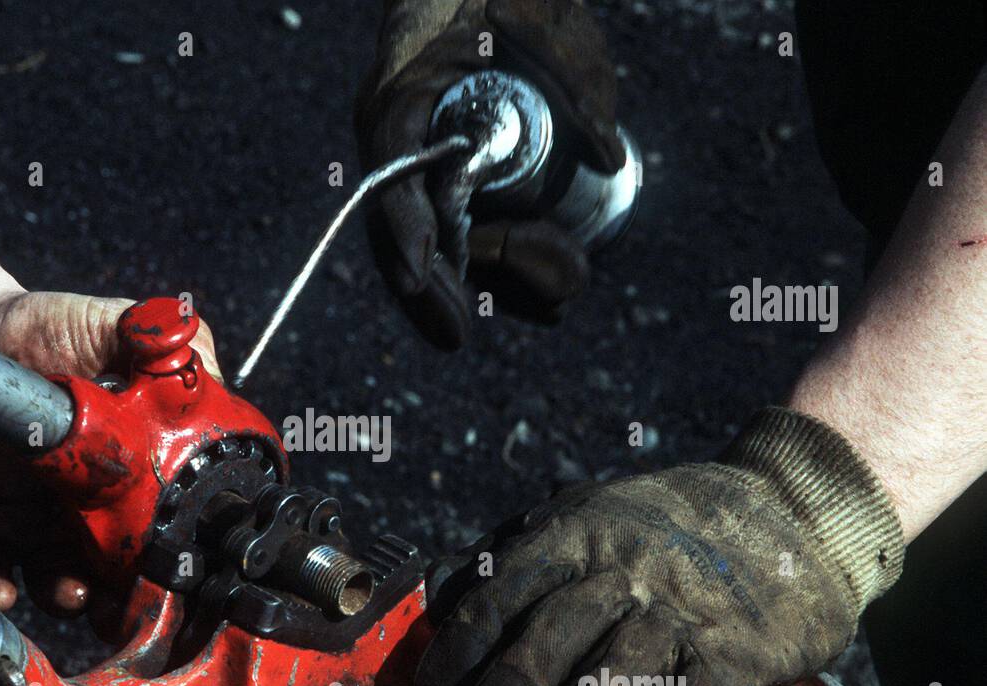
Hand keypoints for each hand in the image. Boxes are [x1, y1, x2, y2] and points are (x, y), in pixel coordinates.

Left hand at [0, 290, 221, 630]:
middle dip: (124, 594)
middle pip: (115, 567)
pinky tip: (1, 588)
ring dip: (66, 596)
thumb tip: (209, 374)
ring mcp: (30, 520)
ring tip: (71, 590)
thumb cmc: (39, 324)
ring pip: (56, 582)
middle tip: (127, 598)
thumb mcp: (109, 323)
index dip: (168, 550)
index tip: (177, 568)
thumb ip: (158, 340)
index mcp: (125, 469)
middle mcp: (84, 503)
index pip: (158, 521)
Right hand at [356, 0, 623, 347]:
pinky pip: (438, 235)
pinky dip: (464, 272)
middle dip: (422, 286)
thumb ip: (578, 74)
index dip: (404, 225)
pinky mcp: (436, 180)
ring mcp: (412, 164)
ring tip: (464, 333)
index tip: (423, 273)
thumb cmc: (507, 0)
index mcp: (402, 96)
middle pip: (393, 225)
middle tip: (454, 336)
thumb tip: (610, 156)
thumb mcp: (545, 19)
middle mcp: (395, 140)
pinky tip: (494, 303)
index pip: (390, 171)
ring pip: (411, 241)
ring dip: (440, 291)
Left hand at [415, 408, 903, 685]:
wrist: (789, 507)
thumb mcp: (582, 510)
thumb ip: (510, 549)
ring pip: (611, 682)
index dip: (455, 660)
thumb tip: (438, 588)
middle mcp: (619, 570)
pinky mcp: (738, 652)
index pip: (492, 602)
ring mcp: (679, 611)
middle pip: (541, 648)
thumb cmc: (663, 523)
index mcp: (570, 535)